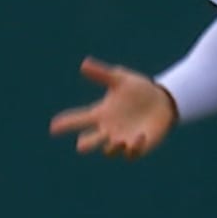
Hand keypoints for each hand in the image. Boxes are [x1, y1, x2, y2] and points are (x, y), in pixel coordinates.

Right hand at [48, 57, 177, 158]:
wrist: (163, 100)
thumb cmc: (139, 89)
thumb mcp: (121, 79)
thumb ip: (102, 74)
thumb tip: (84, 64)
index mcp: (101, 113)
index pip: (79, 119)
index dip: (66, 123)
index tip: (53, 127)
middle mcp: (108, 130)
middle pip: (91, 141)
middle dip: (87, 144)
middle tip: (81, 145)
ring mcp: (122, 140)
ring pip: (111, 151)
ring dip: (112, 147)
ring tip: (117, 140)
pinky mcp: (138, 146)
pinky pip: (132, 153)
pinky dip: (134, 147)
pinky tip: (140, 136)